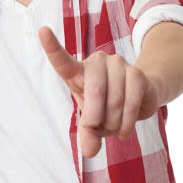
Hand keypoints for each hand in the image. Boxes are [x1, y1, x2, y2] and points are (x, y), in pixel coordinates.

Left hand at [38, 27, 159, 157]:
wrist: (140, 98)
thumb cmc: (107, 108)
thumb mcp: (93, 122)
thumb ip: (87, 135)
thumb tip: (90, 152)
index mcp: (77, 72)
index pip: (61, 59)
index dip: (52, 46)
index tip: (42, 30)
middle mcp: (96, 62)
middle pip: (94, 90)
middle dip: (96, 116)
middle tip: (97, 128)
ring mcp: (118, 63)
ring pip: (114, 99)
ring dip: (113, 121)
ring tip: (113, 126)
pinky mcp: (138, 72)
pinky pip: (131, 101)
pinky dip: (127, 121)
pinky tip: (124, 130)